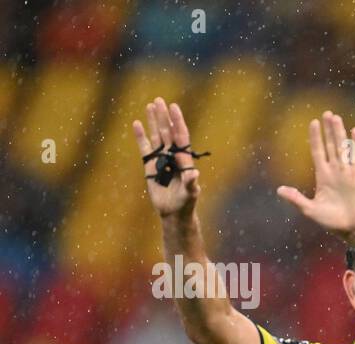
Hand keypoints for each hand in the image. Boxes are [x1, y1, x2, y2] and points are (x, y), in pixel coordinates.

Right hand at [132, 96, 199, 218]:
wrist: (173, 212)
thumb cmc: (186, 202)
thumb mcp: (190, 193)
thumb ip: (191, 183)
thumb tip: (195, 174)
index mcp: (184, 159)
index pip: (181, 136)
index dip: (177, 121)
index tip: (174, 106)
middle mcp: (173, 155)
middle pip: (167, 132)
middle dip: (164, 116)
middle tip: (159, 100)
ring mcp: (161, 159)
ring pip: (156, 136)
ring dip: (153, 121)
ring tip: (150, 105)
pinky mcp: (150, 165)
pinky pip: (144, 147)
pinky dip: (140, 136)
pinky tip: (137, 123)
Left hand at [276, 111, 354, 246]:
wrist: (352, 230)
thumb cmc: (331, 222)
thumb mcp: (310, 211)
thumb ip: (296, 199)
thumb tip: (280, 190)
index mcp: (322, 176)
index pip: (317, 151)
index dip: (315, 138)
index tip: (313, 123)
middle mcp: (335, 171)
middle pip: (330, 145)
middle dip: (328, 130)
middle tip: (327, 113)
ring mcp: (347, 173)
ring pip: (343, 148)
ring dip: (340, 133)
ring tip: (337, 118)